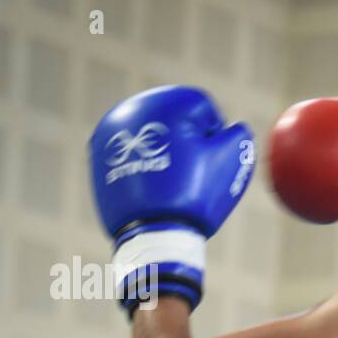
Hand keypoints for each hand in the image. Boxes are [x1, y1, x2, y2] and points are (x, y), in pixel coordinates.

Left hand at [89, 85, 253, 313]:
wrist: (153, 234)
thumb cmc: (196, 194)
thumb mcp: (231, 160)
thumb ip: (239, 134)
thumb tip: (233, 127)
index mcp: (166, 103)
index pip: (202, 108)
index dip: (215, 137)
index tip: (210, 162)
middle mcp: (131, 109)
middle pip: (173, 119)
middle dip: (187, 142)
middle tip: (192, 174)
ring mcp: (110, 132)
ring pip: (151, 134)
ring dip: (165, 151)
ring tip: (172, 181)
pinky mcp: (98, 154)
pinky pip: (131, 151)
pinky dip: (143, 162)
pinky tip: (152, 184)